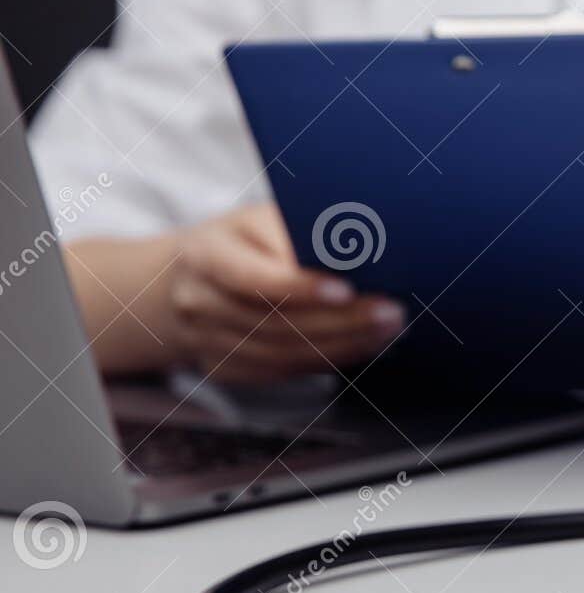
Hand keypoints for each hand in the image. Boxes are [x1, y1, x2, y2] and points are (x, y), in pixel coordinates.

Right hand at [164, 203, 404, 381]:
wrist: (185, 279)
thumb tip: (352, 254)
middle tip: (390, 314)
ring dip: (343, 345)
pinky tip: (360, 347)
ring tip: (386, 331)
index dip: (300, 288)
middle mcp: (199, 301)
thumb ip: (296, 233)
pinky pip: (281, 372)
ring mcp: (207, 340)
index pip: (253, 278)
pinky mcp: (225, 368)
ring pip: (283, 354)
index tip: (347, 290)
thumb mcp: (259, 220)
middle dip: (341, 321)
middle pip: (276, 323)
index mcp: (205, 255)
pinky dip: (327, 361)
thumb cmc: (240, 242)